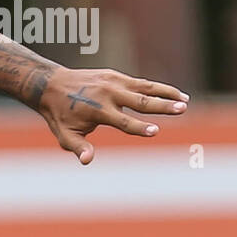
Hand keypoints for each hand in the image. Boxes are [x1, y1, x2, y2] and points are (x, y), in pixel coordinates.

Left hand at [37, 67, 189, 164]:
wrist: (51, 85)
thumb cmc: (59, 115)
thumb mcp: (64, 134)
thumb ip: (78, 147)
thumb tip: (87, 161)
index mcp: (96, 111)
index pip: (122, 121)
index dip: (138, 127)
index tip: (155, 130)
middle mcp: (107, 94)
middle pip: (139, 101)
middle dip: (161, 106)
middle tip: (182, 109)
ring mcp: (113, 82)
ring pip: (145, 88)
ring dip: (167, 93)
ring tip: (185, 101)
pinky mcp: (115, 76)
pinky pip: (141, 82)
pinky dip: (158, 87)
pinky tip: (174, 94)